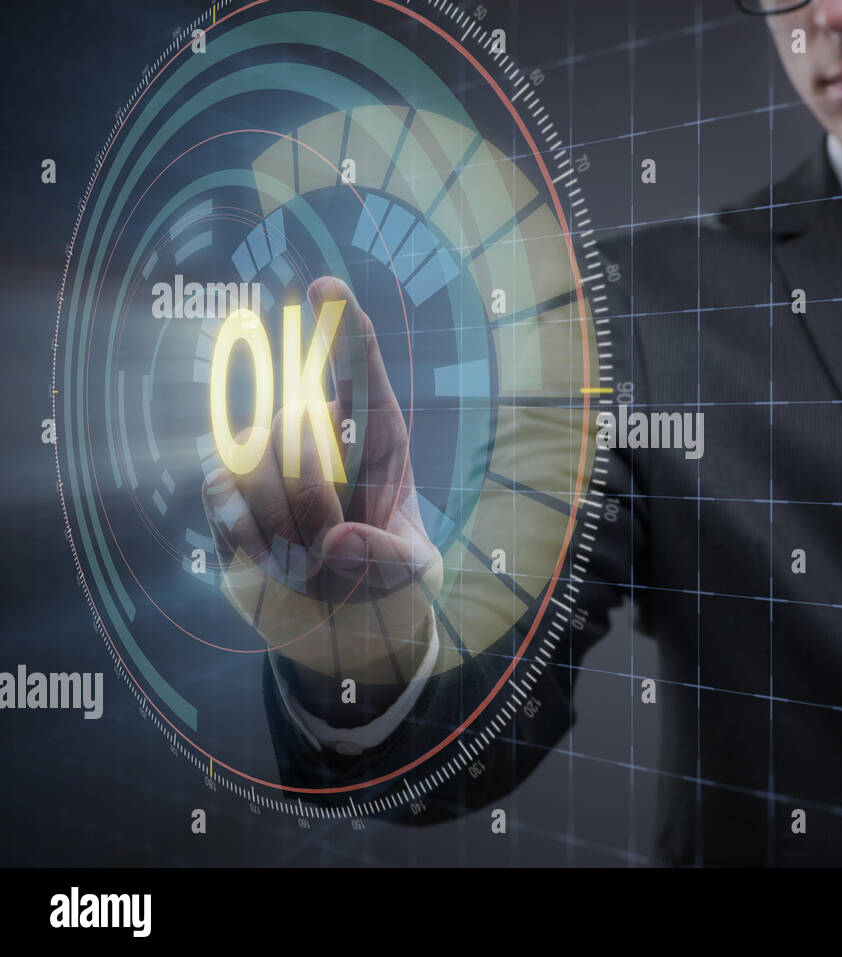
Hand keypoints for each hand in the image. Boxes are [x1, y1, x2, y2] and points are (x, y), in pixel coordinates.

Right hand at [201, 276, 441, 686]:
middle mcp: (320, 433)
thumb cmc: (384, 570)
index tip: (326, 287)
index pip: (361, 369)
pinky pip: (218, 491)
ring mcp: (268, 455)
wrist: (335, 611)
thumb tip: (336, 545)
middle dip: (310, 491)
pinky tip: (268, 555)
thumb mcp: (409, 570)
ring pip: (253, 457)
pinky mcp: (226, 489)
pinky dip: (244, 532)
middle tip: (329, 544)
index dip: (344, 328)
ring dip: (279, 518)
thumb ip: (389, 558)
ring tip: (305, 560)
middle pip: (296, 421)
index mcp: (379, 435)